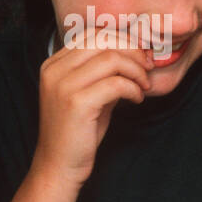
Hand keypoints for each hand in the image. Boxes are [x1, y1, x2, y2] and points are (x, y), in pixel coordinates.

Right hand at [34, 31, 152, 187]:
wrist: (59, 166)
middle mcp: (54, 70)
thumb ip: (104, 72)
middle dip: (132, 51)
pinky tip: (137, 99)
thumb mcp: (89, 94)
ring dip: (136, 70)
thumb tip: (136, 54)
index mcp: (54, 64)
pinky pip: (116, 83)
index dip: (123, 41)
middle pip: (103, 40)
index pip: (93, 35)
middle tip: (148, 68)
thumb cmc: (78, 132)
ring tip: (143, 85)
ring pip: (111, 58)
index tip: (141, 56)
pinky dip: (133, 88)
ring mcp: (63, 85)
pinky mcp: (76, 103)